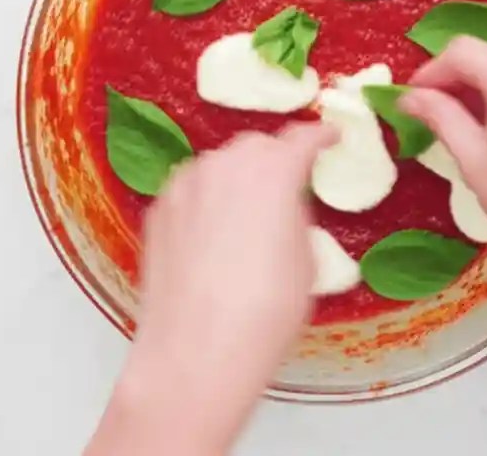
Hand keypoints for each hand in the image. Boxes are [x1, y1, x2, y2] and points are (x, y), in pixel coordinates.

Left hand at [89, 123, 336, 455]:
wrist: (195, 352)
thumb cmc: (265, 312)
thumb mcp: (305, 263)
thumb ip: (295, 219)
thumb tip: (283, 211)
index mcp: (272, 171)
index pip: (301, 138)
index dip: (320, 135)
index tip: (330, 136)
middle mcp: (223, 166)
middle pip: (254, 148)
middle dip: (273, 160)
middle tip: (288, 185)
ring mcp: (183, 187)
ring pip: (217, 168)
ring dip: (236, 181)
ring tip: (247, 217)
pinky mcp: (156, 212)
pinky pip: (190, 193)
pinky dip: (206, 203)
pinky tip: (213, 237)